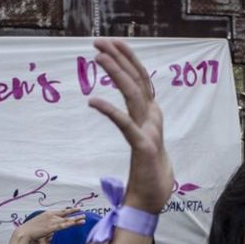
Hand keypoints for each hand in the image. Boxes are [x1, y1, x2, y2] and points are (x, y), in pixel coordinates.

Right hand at [12, 208, 83, 240]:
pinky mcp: (51, 228)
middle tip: (83, 212)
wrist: (23, 232)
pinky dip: (70, 224)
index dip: (69, 211)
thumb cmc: (29, 230)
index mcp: (48, 213)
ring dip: (76, 220)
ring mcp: (51, 221)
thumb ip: (45, 223)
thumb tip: (49, 226)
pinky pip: (63, 226)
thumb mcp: (38, 224)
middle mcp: (51, 215)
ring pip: (66, 220)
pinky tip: (76, 224)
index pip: (61, 211)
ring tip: (84, 219)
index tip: (76, 209)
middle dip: (74, 213)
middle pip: (65, 214)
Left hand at [89, 38, 173, 213]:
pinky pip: (125, 124)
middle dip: (119, 57)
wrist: (150, 202)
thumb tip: (128, 116)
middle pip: (137, 79)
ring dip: (115, 72)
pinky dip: (109, 110)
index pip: (140, 80)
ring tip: (98, 57)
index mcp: (151, 117)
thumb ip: (136, 126)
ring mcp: (150, 131)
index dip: (126, 60)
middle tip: (99, 41)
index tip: (110, 45)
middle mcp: (152, 119)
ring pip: (133, 94)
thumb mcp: (141, 143)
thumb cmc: (146, 176)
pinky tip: (92, 100)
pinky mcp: (143, 147)